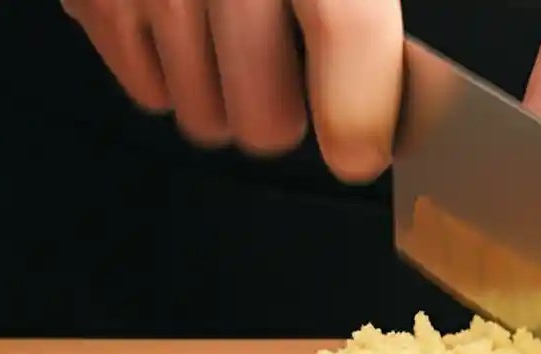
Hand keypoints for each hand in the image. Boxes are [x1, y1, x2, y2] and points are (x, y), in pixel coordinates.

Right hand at [61, 0, 402, 181]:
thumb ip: (362, 4)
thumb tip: (392, 78)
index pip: (344, 27)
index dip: (357, 110)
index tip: (360, 151)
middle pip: (264, 115)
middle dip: (287, 118)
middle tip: (298, 84)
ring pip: (206, 118)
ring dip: (230, 99)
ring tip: (238, 45)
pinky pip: (148, 90)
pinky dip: (175, 72)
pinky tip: (190, 26)